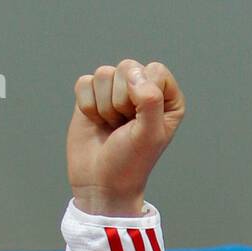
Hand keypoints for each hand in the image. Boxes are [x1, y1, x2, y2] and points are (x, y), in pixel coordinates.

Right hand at [67, 59, 185, 215]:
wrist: (101, 182)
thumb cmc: (131, 162)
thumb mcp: (149, 135)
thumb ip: (150, 101)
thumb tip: (134, 74)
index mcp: (167, 98)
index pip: (155, 71)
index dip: (143, 94)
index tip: (140, 121)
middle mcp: (144, 89)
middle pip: (128, 68)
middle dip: (121, 100)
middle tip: (124, 126)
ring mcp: (116, 90)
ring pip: (104, 73)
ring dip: (104, 106)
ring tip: (112, 126)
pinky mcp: (92, 94)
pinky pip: (84, 82)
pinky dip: (87, 106)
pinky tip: (97, 122)